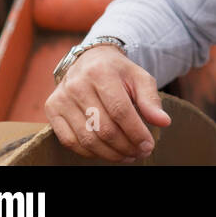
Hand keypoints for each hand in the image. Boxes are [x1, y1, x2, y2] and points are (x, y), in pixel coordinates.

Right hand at [44, 45, 171, 161]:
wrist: (89, 60)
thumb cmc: (118, 72)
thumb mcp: (139, 77)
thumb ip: (151, 99)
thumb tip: (163, 122)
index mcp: (101, 72)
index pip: (120, 110)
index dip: (136, 132)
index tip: (148, 145)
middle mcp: (78, 85)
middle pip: (104, 127)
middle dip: (125, 146)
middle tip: (140, 153)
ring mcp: (61, 98)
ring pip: (87, 138)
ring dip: (110, 153)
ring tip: (127, 156)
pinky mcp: (51, 109)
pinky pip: (70, 141)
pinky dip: (89, 153)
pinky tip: (106, 153)